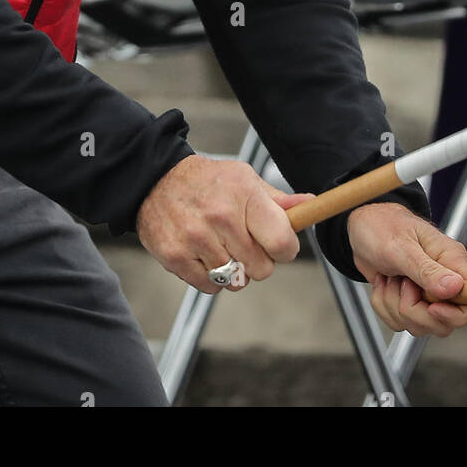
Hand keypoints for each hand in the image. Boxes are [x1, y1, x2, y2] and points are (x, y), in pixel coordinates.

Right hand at [136, 154, 313, 293]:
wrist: (156, 180)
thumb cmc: (207, 181)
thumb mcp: (245, 179)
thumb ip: (278, 200)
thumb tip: (309, 205)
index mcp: (244, 195)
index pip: (282, 243)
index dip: (285, 249)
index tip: (277, 244)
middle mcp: (221, 217)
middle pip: (261, 269)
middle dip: (258, 260)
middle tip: (243, 241)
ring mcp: (196, 239)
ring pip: (236, 281)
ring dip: (233, 269)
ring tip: (220, 245)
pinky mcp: (176, 257)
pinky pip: (210, 287)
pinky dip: (211, 277)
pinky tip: (203, 253)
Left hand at [347, 202, 466, 337]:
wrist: (360, 227)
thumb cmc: (382, 226)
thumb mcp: (401, 246)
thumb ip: (427, 269)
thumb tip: (456, 288)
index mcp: (452, 260)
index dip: (460, 314)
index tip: (432, 307)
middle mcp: (445, 279)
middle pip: (447, 322)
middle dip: (416, 312)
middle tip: (402, 284)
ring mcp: (428, 293)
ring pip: (422, 326)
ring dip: (396, 306)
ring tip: (389, 278)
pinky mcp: (411, 301)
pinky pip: (401, 323)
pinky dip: (385, 307)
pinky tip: (383, 283)